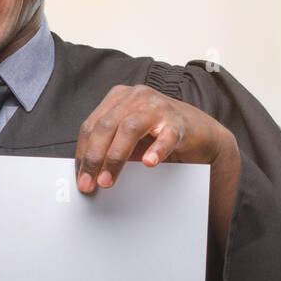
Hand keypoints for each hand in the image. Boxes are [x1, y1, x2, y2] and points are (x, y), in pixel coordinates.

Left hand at [74, 84, 237, 193]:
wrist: (199, 133)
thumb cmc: (157, 135)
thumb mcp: (128, 139)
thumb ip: (108, 147)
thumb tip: (86, 174)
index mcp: (118, 98)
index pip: (91, 126)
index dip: (83, 153)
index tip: (81, 178)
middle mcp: (136, 97)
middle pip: (106, 126)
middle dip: (95, 158)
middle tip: (91, 183)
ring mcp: (157, 106)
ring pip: (129, 128)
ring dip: (115, 157)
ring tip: (109, 180)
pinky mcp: (178, 121)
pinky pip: (165, 136)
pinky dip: (156, 150)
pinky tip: (149, 162)